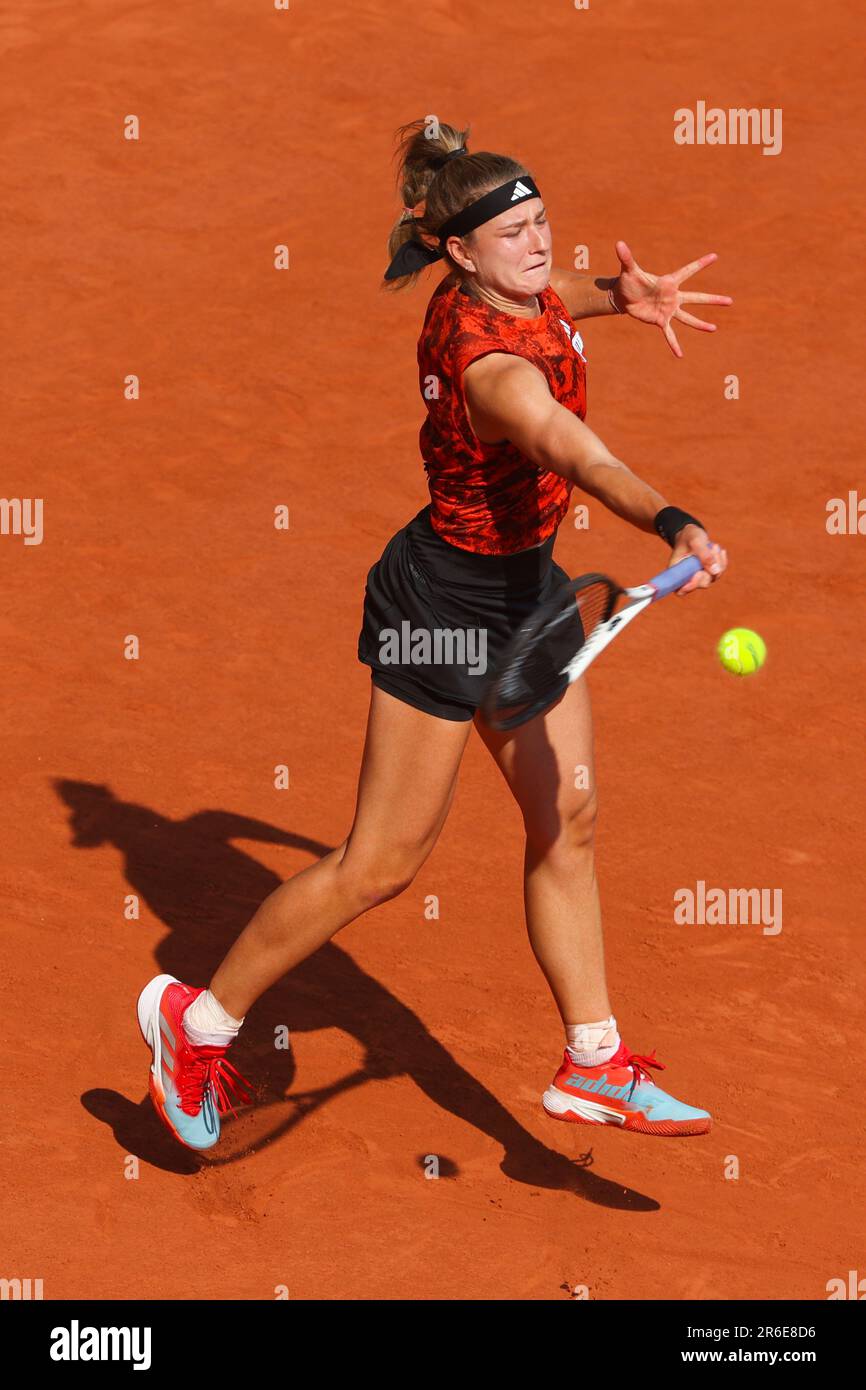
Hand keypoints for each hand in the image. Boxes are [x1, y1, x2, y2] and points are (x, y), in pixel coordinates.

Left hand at [611, 241, 731, 357]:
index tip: (715, 256)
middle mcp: (673, 296)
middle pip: (697, 297)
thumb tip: (618, 243)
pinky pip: (669, 334)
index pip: (688, 271)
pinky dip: (674, 344)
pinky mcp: (661, 321)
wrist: (623, 297)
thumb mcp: (629, 270)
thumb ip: (626, 257)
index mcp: (669, 282)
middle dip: (712, 300)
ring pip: (688, 318)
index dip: (701, 264)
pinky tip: (680, 355)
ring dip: (700, 324)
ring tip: (714, 329)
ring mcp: (669, 310)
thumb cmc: (629, 282)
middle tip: (730, 301)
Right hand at [668, 525, 727, 595]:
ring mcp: (699, 575)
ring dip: (718, 561)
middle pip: (702, 583)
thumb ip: (704, 555)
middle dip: (710, 568)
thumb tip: (715, 571)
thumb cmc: (689, 536)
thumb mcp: (695, 541)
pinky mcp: (708, 572)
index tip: (698, 573)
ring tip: (714, 546)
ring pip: (714, 577)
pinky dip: (722, 560)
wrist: (692, 533)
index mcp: (677, 572)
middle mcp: (688, 577)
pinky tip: (719, 549)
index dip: (690, 587)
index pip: (680, 590)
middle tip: (711, 549)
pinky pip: (719, 571)